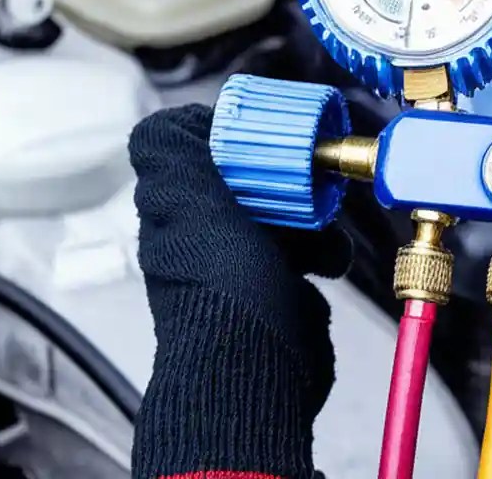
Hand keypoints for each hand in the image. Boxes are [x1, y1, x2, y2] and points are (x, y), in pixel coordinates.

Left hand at [128, 104, 350, 478]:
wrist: (260, 372)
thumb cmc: (224, 295)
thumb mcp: (190, 206)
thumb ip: (171, 156)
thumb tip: (163, 118)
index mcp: (178, 209)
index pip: (205, 148)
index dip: (240, 136)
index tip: (274, 136)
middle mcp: (206, 234)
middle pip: (256, 176)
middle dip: (290, 177)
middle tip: (310, 181)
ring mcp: (243, 263)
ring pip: (289, 211)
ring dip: (314, 216)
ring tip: (321, 236)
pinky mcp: (280, 287)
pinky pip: (309, 248)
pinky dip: (325, 249)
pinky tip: (327, 263)